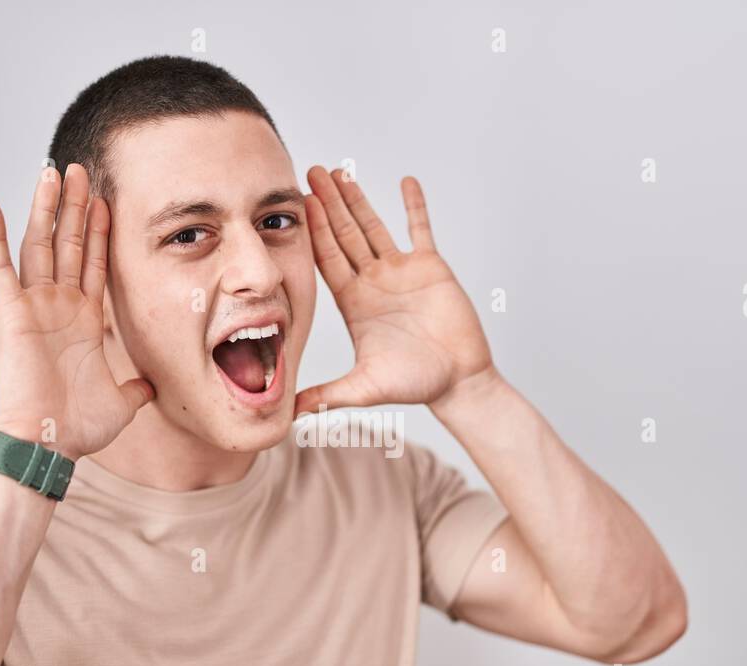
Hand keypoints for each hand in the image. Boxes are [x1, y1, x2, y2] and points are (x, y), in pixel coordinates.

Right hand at [0, 163, 153, 459]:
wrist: (45, 445)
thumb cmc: (75, 430)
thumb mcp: (121, 403)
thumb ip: (136, 387)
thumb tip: (150, 386)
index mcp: (84, 321)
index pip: (93, 264)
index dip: (99, 232)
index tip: (105, 200)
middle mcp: (58, 307)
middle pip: (67, 244)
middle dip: (75, 207)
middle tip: (80, 170)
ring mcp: (34, 307)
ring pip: (39, 245)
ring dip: (45, 209)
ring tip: (52, 172)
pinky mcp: (11, 314)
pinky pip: (0, 268)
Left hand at [294, 166, 493, 415]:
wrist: (458, 380)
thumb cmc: (415, 384)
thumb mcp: (363, 389)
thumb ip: (326, 397)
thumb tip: (288, 413)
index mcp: (353, 302)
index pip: (326, 259)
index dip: (312, 232)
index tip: (298, 205)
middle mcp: (372, 282)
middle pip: (343, 235)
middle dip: (327, 205)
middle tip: (309, 172)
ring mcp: (401, 272)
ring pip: (373, 227)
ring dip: (357, 200)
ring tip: (340, 172)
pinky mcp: (431, 267)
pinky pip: (420, 229)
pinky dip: (414, 206)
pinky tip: (405, 182)